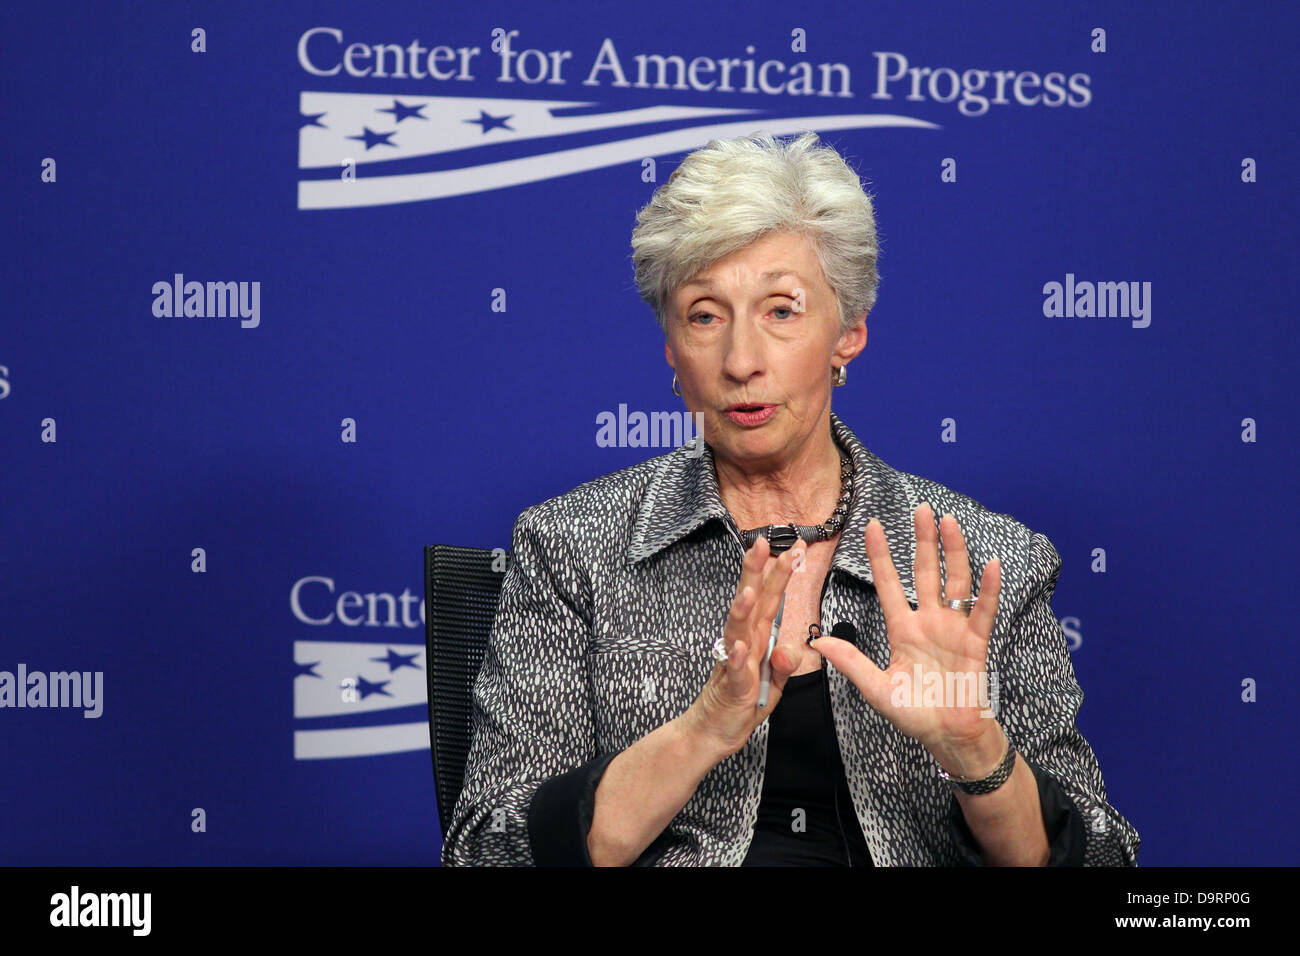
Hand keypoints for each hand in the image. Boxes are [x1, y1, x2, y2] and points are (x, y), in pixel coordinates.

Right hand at [682, 534, 806, 758]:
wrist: (713, 731)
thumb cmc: (742, 702)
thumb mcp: (773, 683)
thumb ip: (783, 664)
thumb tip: (791, 647)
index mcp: (756, 637)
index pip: (770, 598)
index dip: (780, 572)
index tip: (794, 547)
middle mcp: (743, 642)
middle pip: (751, 602)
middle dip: (756, 573)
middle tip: (761, 544)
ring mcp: (735, 662)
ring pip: (738, 630)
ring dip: (741, 610)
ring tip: (748, 591)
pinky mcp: (733, 687)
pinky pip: (736, 671)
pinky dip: (737, 658)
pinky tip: (740, 647)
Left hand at [810, 503, 1004, 775]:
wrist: (948, 736)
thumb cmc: (914, 713)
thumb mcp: (876, 688)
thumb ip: (851, 663)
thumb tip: (817, 642)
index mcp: (902, 629)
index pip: (889, 584)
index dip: (880, 556)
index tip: (871, 525)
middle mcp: (928, 622)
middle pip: (925, 572)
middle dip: (923, 541)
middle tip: (922, 508)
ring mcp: (953, 629)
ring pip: (954, 582)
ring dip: (954, 552)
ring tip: (949, 522)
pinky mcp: (975, 642)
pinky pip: (982, 611)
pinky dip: (988, 589)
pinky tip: (990, 565)